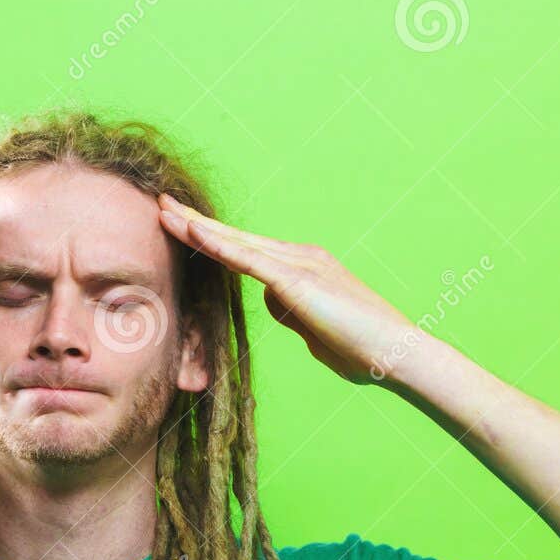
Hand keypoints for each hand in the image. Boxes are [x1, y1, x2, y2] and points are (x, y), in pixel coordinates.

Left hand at [156, 193, 423, 384]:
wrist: (397, 356)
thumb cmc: (362, 350)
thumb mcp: (315, 330)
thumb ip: (292, 312)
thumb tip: (273, 301)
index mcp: (303, 268)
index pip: (246, 249)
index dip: (212, 236)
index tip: (182, 226)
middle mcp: (301, 257)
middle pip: (236, 237)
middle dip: (196, 222)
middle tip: (161, 203)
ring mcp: (300, 265)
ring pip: (237, 243)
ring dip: (199, 228)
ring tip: (165, 212)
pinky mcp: (299, 281)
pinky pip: (249, 260)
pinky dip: (220, 245)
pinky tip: (195, 234)